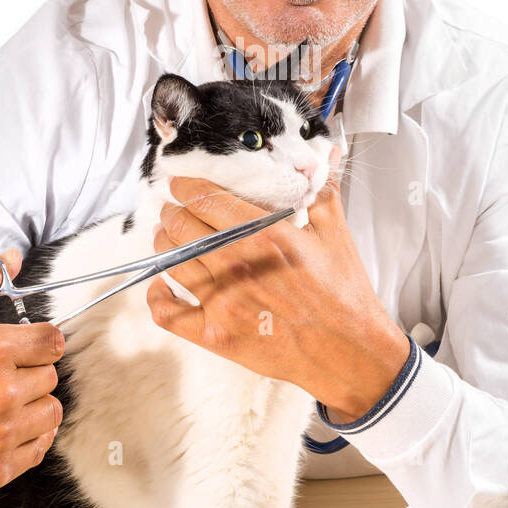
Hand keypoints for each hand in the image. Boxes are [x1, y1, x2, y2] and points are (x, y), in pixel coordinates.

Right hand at [0, 251, 64, 496]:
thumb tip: (13, 259)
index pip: (53, 341)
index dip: (40, 339)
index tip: (27, 345)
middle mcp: (2, 395)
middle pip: (51, 376)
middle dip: (31, 369)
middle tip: (1, 372)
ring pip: (51, 412)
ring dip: (34, 403)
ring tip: (3, 398)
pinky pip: (38, 449)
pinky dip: (29, 437)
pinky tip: (5, 426)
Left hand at [145, 161, 409, 420]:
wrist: (350, 353)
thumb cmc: (344, 295)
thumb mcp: (336, 234)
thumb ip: (322, 191)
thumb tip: (328, 155)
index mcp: (265, 236)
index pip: (207, 200)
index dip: (187, 187)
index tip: (182, 183)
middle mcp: (237, 266)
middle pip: (182, 227)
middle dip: (173, 212)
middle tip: (175, 209)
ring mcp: (223, 303)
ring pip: (171, 261)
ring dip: (164, 244)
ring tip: (167, 236)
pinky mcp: (217, 336)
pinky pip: (168, 314)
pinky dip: (158, 297)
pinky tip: (161, 285)